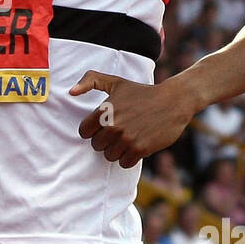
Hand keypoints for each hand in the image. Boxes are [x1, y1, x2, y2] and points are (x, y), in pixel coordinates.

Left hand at [70, 70, 196, 168]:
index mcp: (104, 110)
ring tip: (128, 138)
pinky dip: (129, 157)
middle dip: (106, 140)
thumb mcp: (116, 81)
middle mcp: (113, 125)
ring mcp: (127, 138)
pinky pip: (124, 163)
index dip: (94, 130)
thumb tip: (71, 92)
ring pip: (109, 156)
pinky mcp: (140, 149)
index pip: (84, 132)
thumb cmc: (142, 92)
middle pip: (96, 146)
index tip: (104, 125)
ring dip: (117, 150)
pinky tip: (137, 145)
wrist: (173, 101)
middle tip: (120, 131)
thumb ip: (91, 80)